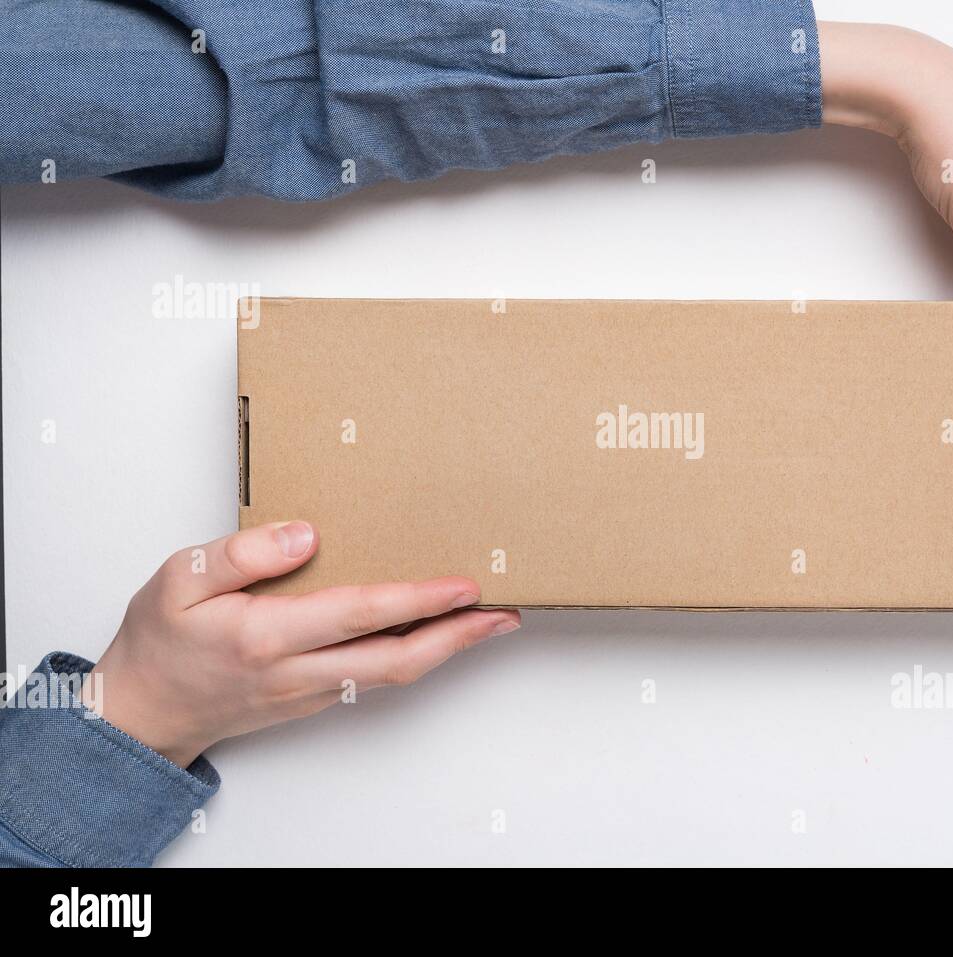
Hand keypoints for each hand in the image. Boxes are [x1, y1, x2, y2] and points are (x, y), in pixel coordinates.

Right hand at [83, 521, 520, 767]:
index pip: (360, 614)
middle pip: (398, 660)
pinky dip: (415, 655)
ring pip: (394, 675)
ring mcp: (311, 692)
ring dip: (446, 648)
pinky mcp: (315, 700)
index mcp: (266, 635)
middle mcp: (298, 671)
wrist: (141, 712)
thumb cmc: (159, 641)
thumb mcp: (180, 579)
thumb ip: (243, 554)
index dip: (419, 601)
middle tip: (505, 613)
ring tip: (488, 620)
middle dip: (459, 637)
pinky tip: (435, 633)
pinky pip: (376, 678)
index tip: (465, 585)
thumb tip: (307, 534)